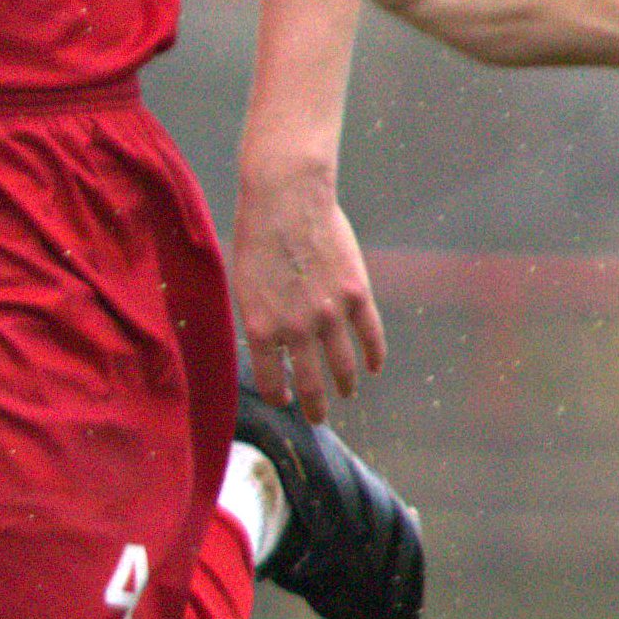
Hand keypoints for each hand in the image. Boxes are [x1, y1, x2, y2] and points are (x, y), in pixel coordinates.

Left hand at [228, 166, 384, 417]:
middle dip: (314, 406)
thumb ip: (259, 318)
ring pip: (343, 365)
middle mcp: (295, 329)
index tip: (285, 402)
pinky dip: (374, 355)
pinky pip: (371, 335)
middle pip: (309, 383)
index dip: (279, 396)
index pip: (271, 380)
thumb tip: (270, 346)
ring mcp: (329, 314)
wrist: (286, 200)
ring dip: (344, 385)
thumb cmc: (256, 237)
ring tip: (346, 393)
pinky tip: (373, 367)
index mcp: (261, 327)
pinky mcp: (356, 294)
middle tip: (317, 417)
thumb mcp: (244, 285)